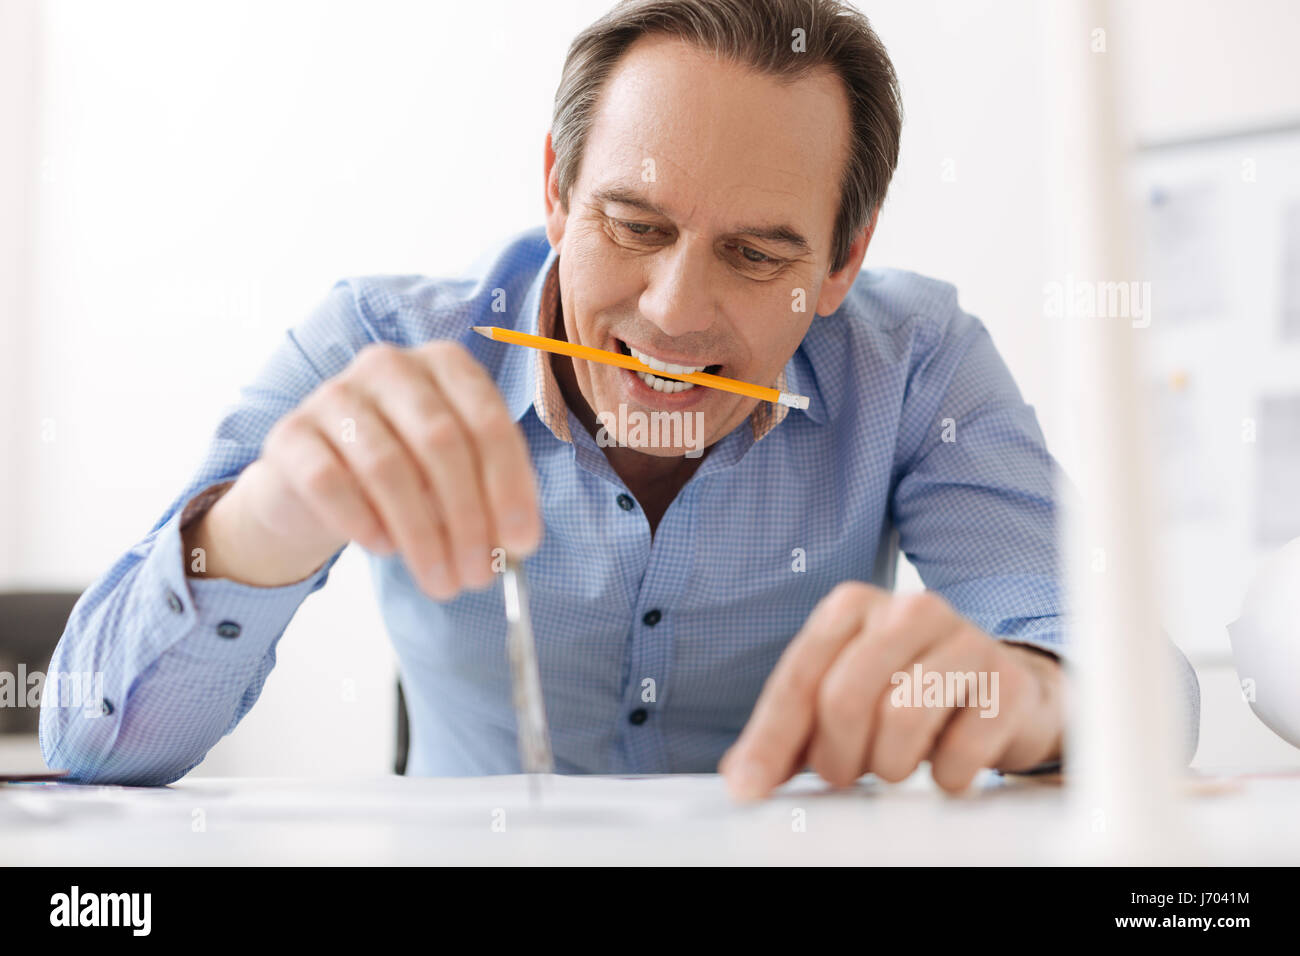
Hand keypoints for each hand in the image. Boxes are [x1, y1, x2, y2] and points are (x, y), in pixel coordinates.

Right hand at [188, 341, 541, 597]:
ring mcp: (334, 394)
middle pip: (440, 442)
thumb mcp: (456, 474)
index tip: (521, 544)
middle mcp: (390, 366)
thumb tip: (516, 543)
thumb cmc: (404, 473)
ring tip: (440, 580)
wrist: (314, 480)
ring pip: (387, 467)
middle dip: (467, 518)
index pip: (488, 422)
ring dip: (421, 535)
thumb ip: (489, 496)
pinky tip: (384, 548)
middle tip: (477, 576)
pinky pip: (329, 482)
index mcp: (444, 365)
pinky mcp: (289, 434)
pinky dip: (363, 522)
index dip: (509, 487)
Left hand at [719, 582, 1063, 798]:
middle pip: (845, 698)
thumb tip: (743, 777)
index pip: (798, 677)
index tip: (749, 789)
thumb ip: (791, 731)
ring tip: (896, 764)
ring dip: (889, 765)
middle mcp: (909, 609)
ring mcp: (966, 639)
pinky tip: (948, 763)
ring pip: (901, 719)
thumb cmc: (908, 693)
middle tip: (844, 773)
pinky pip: (960, 751)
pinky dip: (945, 776)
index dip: (770, 740)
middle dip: (835, 755)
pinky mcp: (1009, 681)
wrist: (1004, 689)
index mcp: (853, 606)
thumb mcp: (843, 697)